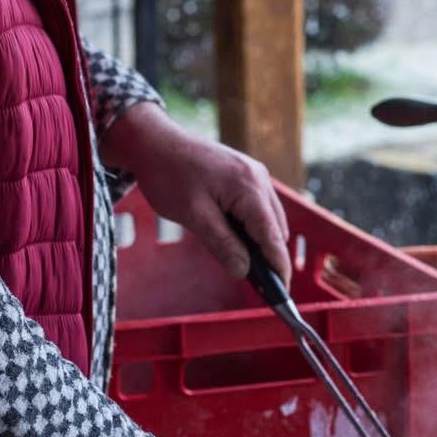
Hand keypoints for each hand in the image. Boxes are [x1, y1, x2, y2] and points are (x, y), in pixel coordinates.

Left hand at [100, 103, 289, 286]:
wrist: (154, 141)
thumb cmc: (169, 176)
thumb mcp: (194, 216)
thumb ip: (223, 244)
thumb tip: (244, 271)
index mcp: (249, 188)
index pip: (273, 237)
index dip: (278, 267)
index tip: (281, 294)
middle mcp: (259, 179)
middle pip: (276, 228)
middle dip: (269, 255)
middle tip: (255, 282)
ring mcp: (255, 174)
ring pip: (269, 218)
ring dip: (260, 240)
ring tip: (241, 260)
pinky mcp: (246, 173)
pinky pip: (259, 205)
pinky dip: (252, 224)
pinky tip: (235, 235)